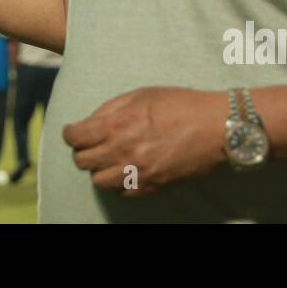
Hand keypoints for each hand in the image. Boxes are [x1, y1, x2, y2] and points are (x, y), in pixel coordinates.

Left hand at [62, 87, 227, 196]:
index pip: (75, 137)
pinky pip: (123, 193)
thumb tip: (91, 121)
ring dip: (100, 169)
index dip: (70, 133)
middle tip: (92, 144)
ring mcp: (137, 172)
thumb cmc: (181, 104)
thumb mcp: (142, 94)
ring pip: (99, 181)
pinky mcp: (152, 186)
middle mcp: (123, 151)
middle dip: (82, 151)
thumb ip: (111, 108)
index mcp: (118, 124)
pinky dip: (120, 183)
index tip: (74, 132)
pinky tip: (127, 170)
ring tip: (110, 159)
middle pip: (82, 162)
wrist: (216, 127)